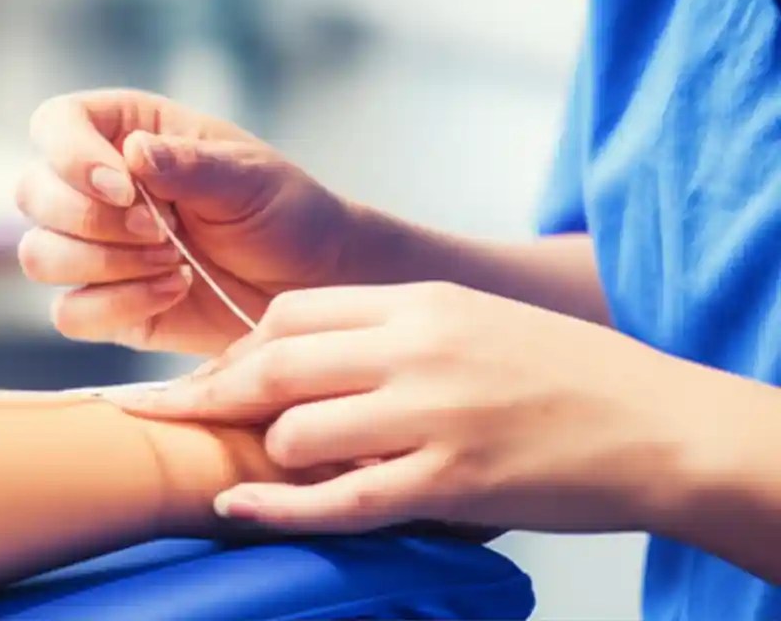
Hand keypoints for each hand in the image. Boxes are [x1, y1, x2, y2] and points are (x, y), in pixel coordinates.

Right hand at [18, 89, 366, 354]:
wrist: (312, 286)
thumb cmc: (285, 214)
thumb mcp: (248, 178)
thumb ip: (189, 165)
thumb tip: (131, 152)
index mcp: (125, 132)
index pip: (54, 124)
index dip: (71, 156)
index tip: (126, 188)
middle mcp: (96, 187)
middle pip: (32, 193)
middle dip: (93, 220)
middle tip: (164, 231)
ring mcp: (94, 249)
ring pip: (39, 256)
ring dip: (104, 263)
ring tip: (174, 261)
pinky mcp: (105, 305)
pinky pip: (69, 313)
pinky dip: (116, 305)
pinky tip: (172, 292)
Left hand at [111, 282, 719, 534]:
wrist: (656, 422)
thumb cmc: (563, 371)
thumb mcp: (472, 319)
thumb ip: (390, 330)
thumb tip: (303, 355)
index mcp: (416, 300)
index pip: (291, 312)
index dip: (236, 349)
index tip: (203, 377)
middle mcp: (413, 349)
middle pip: (271, 364)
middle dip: (206, 395)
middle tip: (153, 415)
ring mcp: (428, 417)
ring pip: (295, 433)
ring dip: (268, 455)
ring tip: (270, 468)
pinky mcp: (447, 484)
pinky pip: (336, 501)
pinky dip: (275, 509)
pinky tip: (236, 509)